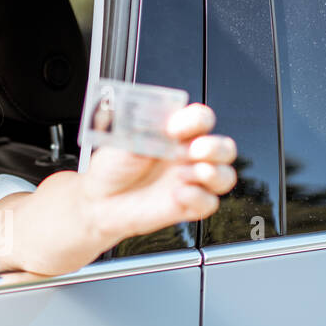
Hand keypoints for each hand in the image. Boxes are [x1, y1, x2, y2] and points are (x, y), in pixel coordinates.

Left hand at [80, 103, 236, 244]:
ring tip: (187, 174)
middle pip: (224, 148)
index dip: (195, 120)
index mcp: (177, 133)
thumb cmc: (112, 167)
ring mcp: (190, 181)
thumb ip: (146, 132)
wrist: (99, 201)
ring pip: (225, 177)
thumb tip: (162, 127)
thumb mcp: (123, 142)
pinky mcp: (187, 206)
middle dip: (216, 147)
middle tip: (196, 150)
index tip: (175, 128)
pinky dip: (199, 198)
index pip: (201, 119)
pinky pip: (209, 203)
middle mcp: (189, 156)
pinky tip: (179, 194)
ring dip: (214, 174)